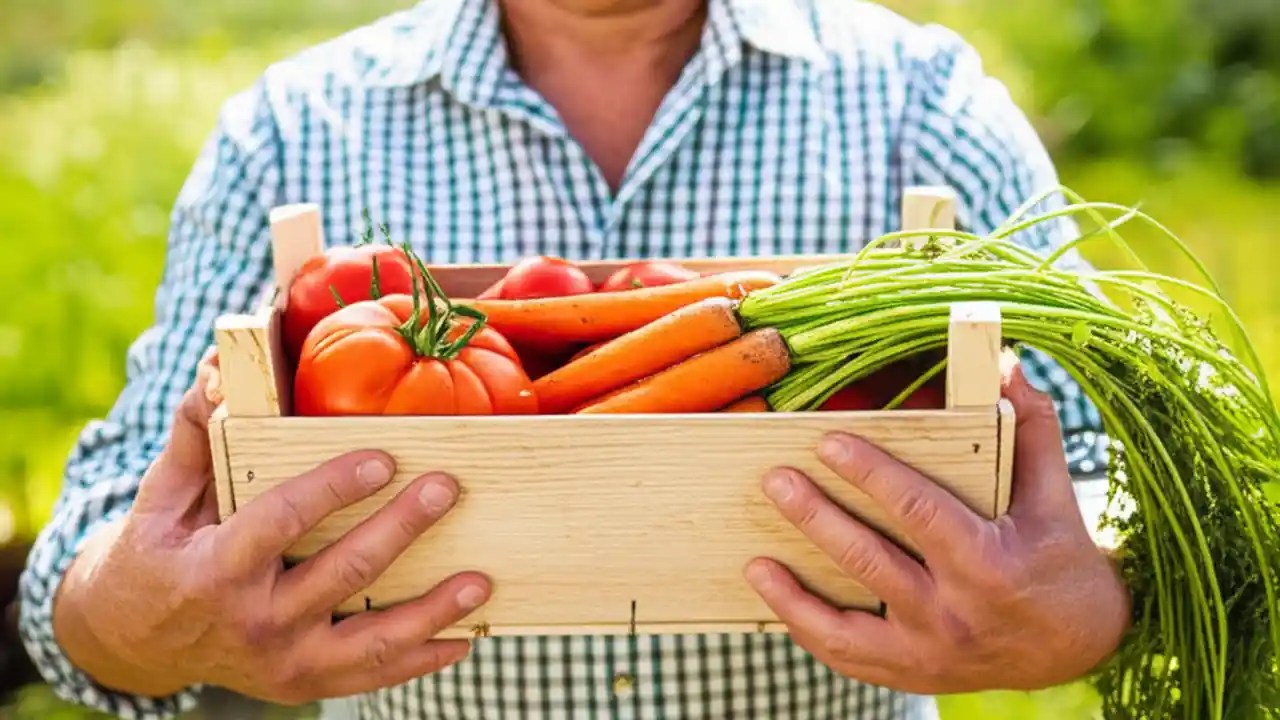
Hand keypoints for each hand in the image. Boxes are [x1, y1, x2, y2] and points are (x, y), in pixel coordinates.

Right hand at [54, 349, 490, 703]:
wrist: (135, 641)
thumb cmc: (159, 553)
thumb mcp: (163, 495)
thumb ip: (194, 434)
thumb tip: (218, 370)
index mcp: (216, 569)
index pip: (282, 521)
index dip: (334, 488)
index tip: (383, 458)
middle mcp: (254, 621)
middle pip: (343, 572)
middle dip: (401, 528)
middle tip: (445, 489)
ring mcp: (284, 661)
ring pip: (371, 638)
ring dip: (432, 609)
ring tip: (480, 578)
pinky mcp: (305, 684)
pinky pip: (373, 676)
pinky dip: (422, 659)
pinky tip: (465, 635)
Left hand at [746, 364, 1129, 693]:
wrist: (1077, 647)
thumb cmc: (1060, 560)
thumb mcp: (1054, 495)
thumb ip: (1030, 429)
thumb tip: (1007, 363)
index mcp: (989, 563)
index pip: (918, 511)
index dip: (870, 474)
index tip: (828, 441)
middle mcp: (955, 612)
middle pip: (869, 560)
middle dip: (816, 517)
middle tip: (775, 480)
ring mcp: (929, 649)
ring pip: (845, 622)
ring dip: (793, 590)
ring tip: (755, 557)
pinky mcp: (911, 672)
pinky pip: (845, 656)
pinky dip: (804, 627)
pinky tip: (774, 596)